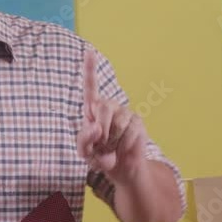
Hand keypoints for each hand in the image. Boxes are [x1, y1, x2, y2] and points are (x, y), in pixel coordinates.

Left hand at [76, 49, 148, 182]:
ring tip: (112, 147)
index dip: (89, 69)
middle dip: (100, 131)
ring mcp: (125, 113)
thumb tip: (95, 126)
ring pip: (117, 124)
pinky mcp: (138, 122)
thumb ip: (84, 140)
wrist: (120, 170)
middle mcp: (110, 107)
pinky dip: (123, 146)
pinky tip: (123, 149)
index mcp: (92, 110)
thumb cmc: (99, 157)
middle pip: (103, 108)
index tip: (89, 51)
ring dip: (112, 142)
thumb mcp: (84, 152)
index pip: (90, 87)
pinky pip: (129, 133)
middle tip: (102, 144)